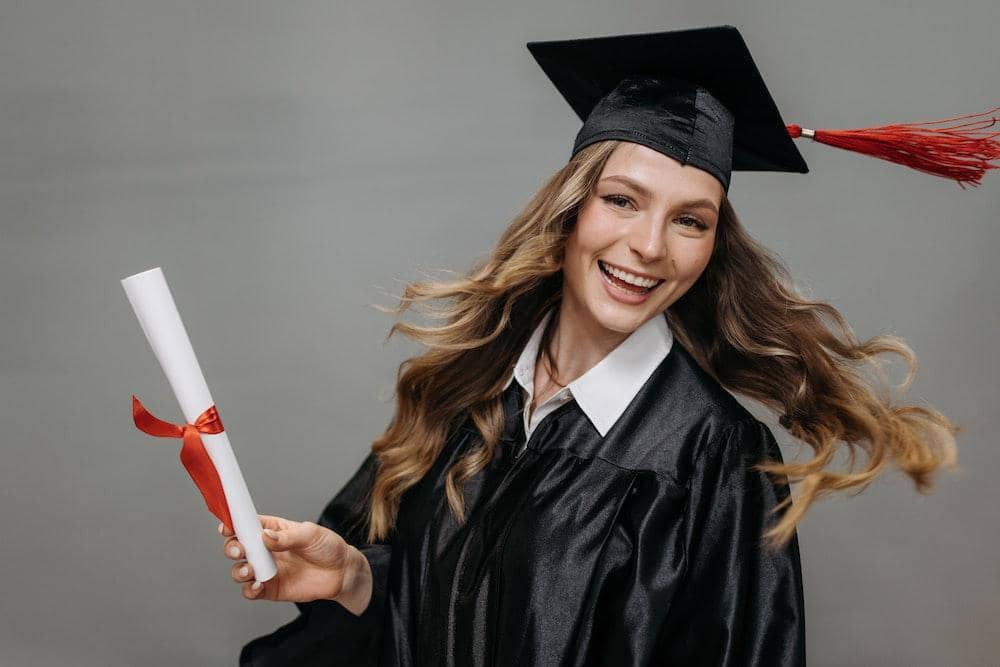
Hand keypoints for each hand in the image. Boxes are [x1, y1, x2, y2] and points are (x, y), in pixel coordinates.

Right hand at [221, 514, 373, 614]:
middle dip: (232, 548)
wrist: (342, 572)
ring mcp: (266, 570)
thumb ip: (288, 537)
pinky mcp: (270, 588)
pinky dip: (249, 590)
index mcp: (272, 530)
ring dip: (239, 570)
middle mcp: (265, 550)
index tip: (227, 527)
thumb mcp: (311, 534)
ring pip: (240, 570)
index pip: (247, 525)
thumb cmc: (327, 547)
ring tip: (250, 571)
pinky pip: (251, 591)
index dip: (234, 524)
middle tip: (240, 550)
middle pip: (237, 547)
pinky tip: (258, 586)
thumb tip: (266, 536)